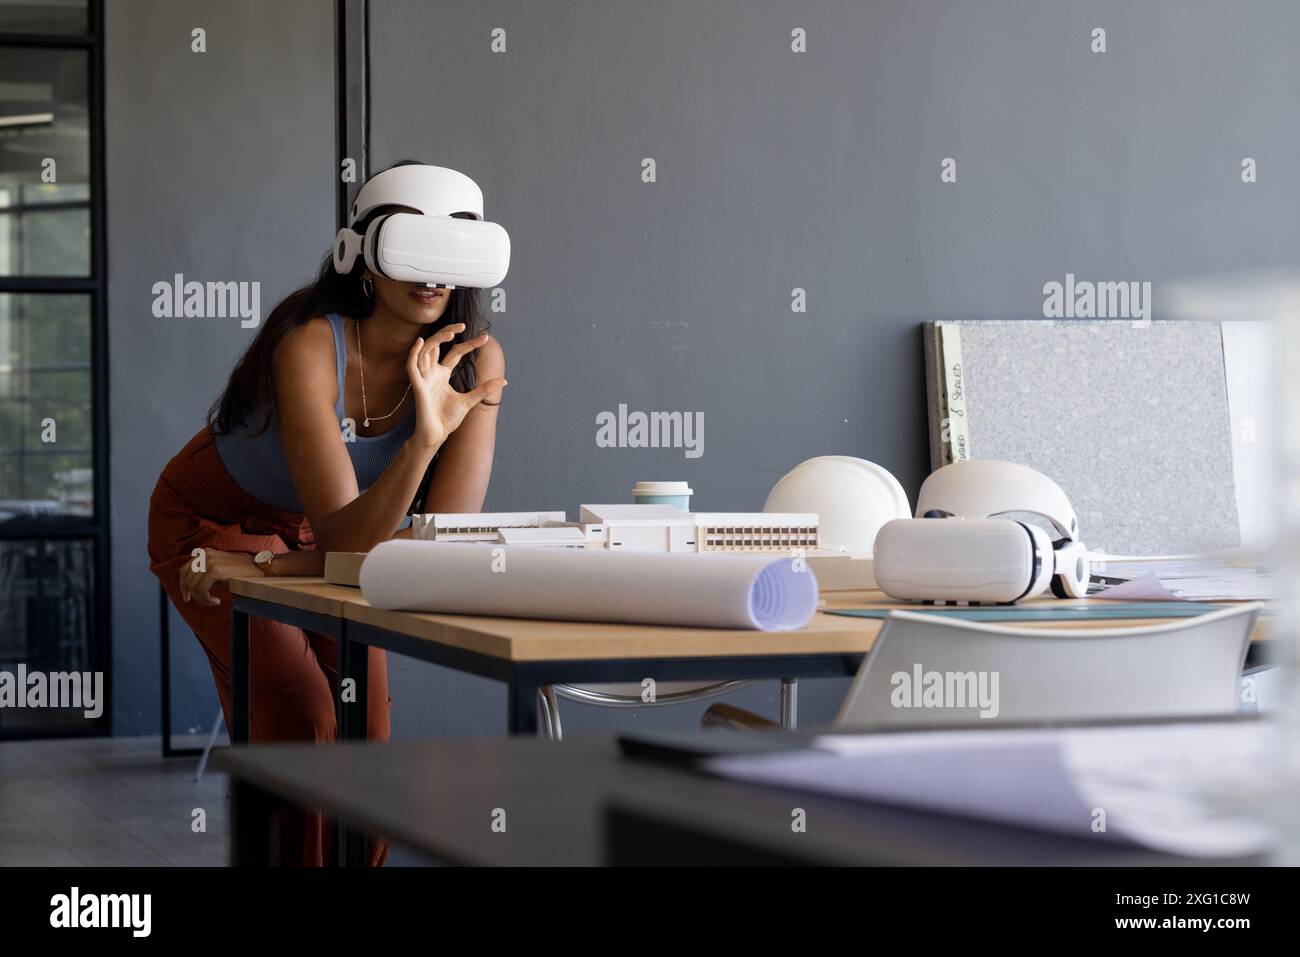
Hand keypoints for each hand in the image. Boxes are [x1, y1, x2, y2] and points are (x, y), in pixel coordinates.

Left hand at [179, 548, 261, 606]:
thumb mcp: (220, 570)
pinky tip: (216, 601)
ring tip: (213, 601)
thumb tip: (191, 588)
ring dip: (202, 598)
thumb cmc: (242, 572)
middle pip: (186, 579)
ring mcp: (209, 561)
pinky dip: (206, 599)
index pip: (184, 570)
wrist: (260, 568)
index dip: (183, 586)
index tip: (187, 597)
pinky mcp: (215, 570)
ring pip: (193, 586)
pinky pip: (201, 589)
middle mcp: (205, 554)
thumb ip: (205, 574)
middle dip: (193, 594)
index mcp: (205, 553)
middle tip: (205, 602)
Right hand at [406, 324, 507, 450]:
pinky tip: (421, 342)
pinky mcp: (417, 386)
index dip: (469, 344)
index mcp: (442, 375)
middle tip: (463, 325)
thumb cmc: (448, 419)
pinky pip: (412, 366)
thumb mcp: (470, 400)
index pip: (455, 353)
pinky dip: (414, 353)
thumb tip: (504, 380)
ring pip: (425, 351)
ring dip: (436, 339)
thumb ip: (484, 389)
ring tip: (451, 332)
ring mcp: (424, 378)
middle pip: (437, 346)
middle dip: (448, 333)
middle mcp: (432, 373)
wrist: (437, 435)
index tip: (485, 338)